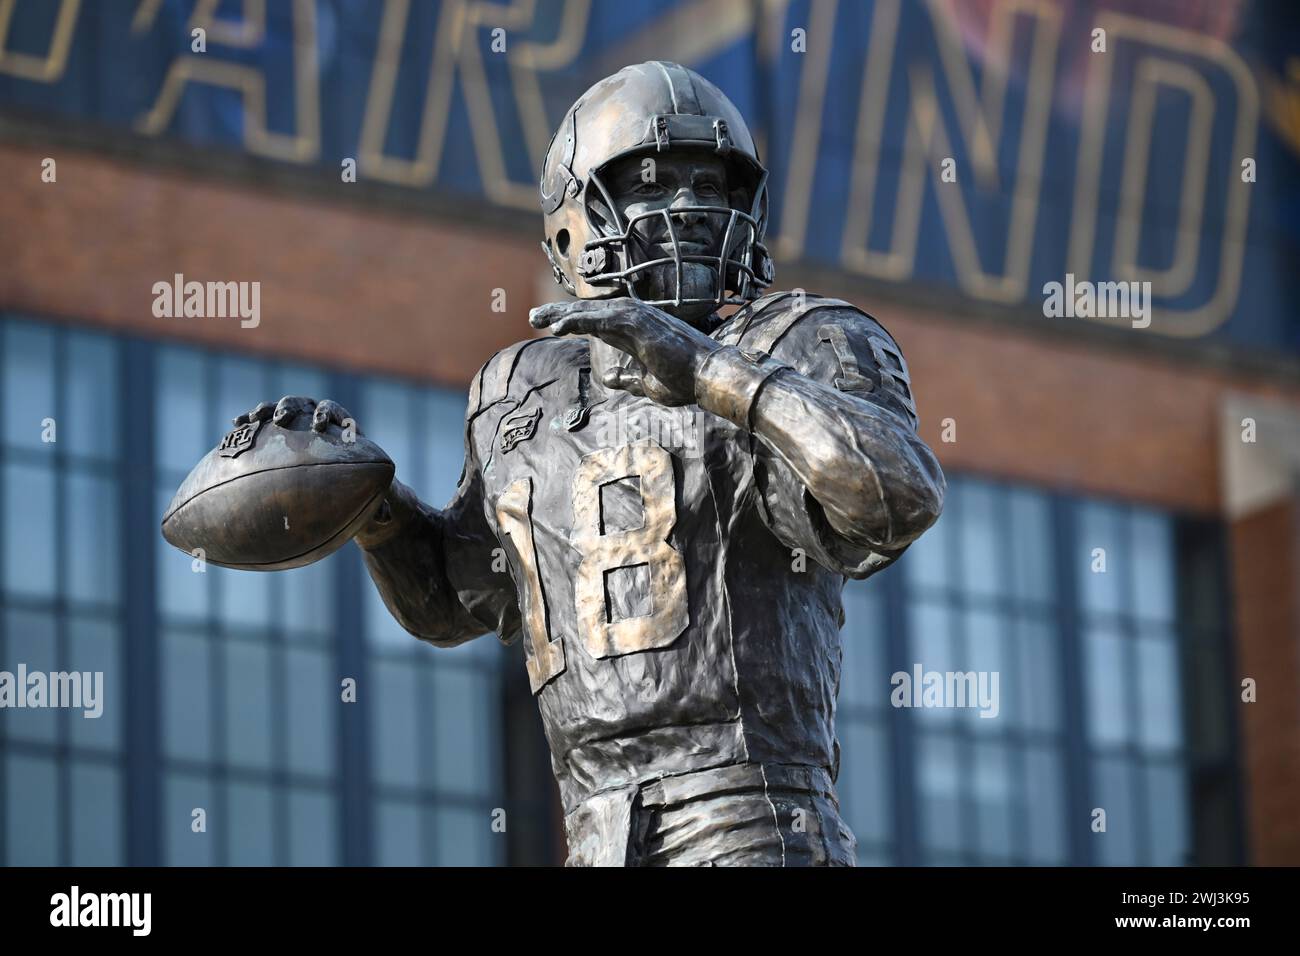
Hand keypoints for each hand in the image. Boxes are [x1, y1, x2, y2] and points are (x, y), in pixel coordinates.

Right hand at [233, 397, 395, 542]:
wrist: (348, 488)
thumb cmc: (366, 491)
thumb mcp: (375, 496)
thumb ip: (382, 503)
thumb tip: (386, 518)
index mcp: (343, 431)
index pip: (335, 412)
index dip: (327, 414)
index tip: (319, 425)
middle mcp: (319, 423)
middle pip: (306, 404)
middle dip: (293, 407)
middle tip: (281, 419)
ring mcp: (299, 426)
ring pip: (282, 409)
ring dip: (267, 409)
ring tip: (252, 417)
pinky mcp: (281, 436)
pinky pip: (264, 425)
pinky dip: (251, 422)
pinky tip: (235, 424)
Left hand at [529, 298, 720, 406]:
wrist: (707, 379)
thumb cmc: (684, 381)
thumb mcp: (648, 385)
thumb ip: (629, 380)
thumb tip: (611, 378)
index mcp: (635, 333)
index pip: (597, 323)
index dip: (572, 322)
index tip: (549, 327)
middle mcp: (635, 320)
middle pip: (590, 312)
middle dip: (560, 313)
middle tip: (533, 317)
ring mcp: (638, 318)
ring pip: (592, 311)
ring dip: (563, 314)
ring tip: (538, 319)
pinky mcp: (638, 323)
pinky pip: (601, 320)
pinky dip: (579, 321)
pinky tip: (559, 327)